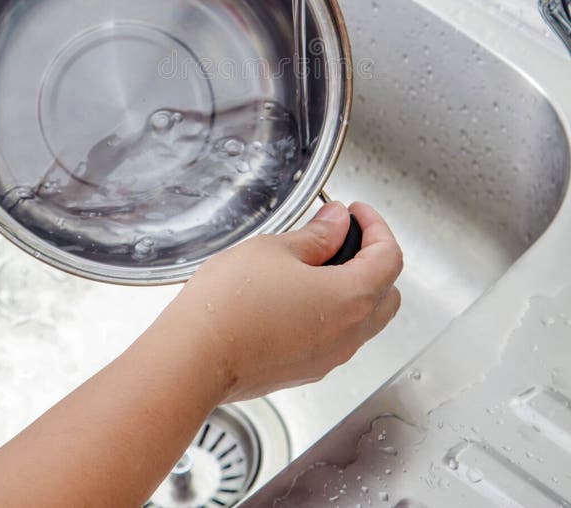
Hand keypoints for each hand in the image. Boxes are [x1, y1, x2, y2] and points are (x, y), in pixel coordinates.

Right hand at [170, 201, 402, 401]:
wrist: (194, 359)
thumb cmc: (231, 304)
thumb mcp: (276, 249)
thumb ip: (317, 235)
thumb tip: (337, 222)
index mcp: (351, 299)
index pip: (389, 257)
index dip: (376, 226)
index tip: (357, 212)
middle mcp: (349, 335)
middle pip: (387, 293)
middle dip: (374, 260)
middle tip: (345, 235)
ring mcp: (328, 358)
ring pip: (364, 319)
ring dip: (353, 288)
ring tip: (317, 262)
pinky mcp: (305, 370)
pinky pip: (336, 338)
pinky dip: (332, 313)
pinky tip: (299, 294)